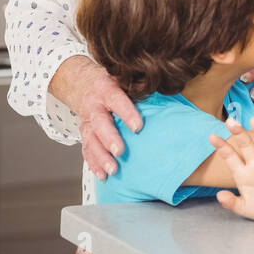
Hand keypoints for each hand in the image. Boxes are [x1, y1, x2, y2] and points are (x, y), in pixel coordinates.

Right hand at [52, 56, 143, 180]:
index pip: (117, 100)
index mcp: (106, 89)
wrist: (86, 85)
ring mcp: (87, 121)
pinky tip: (102, 174)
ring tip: (113, 169)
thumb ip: (139, 87)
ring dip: (101, 157)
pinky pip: (87, 150)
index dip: (126, 113)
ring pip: (91, 140)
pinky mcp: (85, 134)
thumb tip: (168, 88)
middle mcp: (94, 106)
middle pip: (100, 123)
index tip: (138, 126)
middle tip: (120, 151)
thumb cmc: (113, 83)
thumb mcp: (124, 79)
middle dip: (110, 139)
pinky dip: (94, 163)